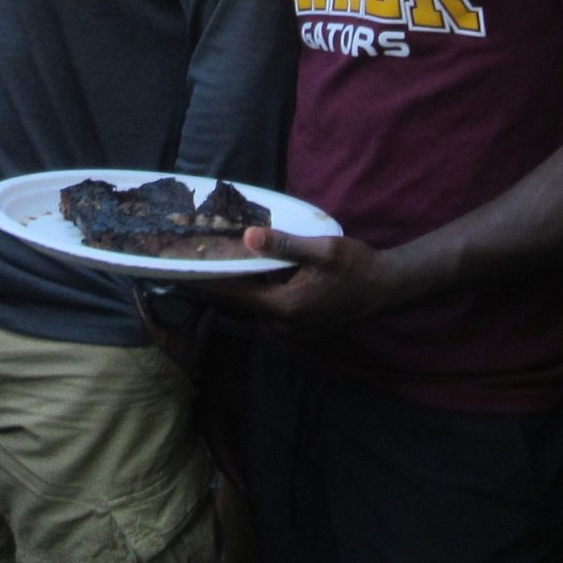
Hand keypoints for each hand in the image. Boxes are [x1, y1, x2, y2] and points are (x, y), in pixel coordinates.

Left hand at [193, 227, 436, 326]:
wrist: (386, 288)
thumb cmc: (357, 267)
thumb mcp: (324, 250)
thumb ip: (285, 245)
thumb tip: (248, 236)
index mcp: (284, 308)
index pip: (233, 294)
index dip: (203, 282)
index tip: (176, 272)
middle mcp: (281, 324)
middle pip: (236, 302)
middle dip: (210, 283)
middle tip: (182, 262)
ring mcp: (288, 326)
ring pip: (249, 304)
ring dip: (229, 286)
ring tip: (202, 263)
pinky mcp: (294, 321)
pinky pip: (262, 305)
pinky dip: (248, 289)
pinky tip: (238, 270)